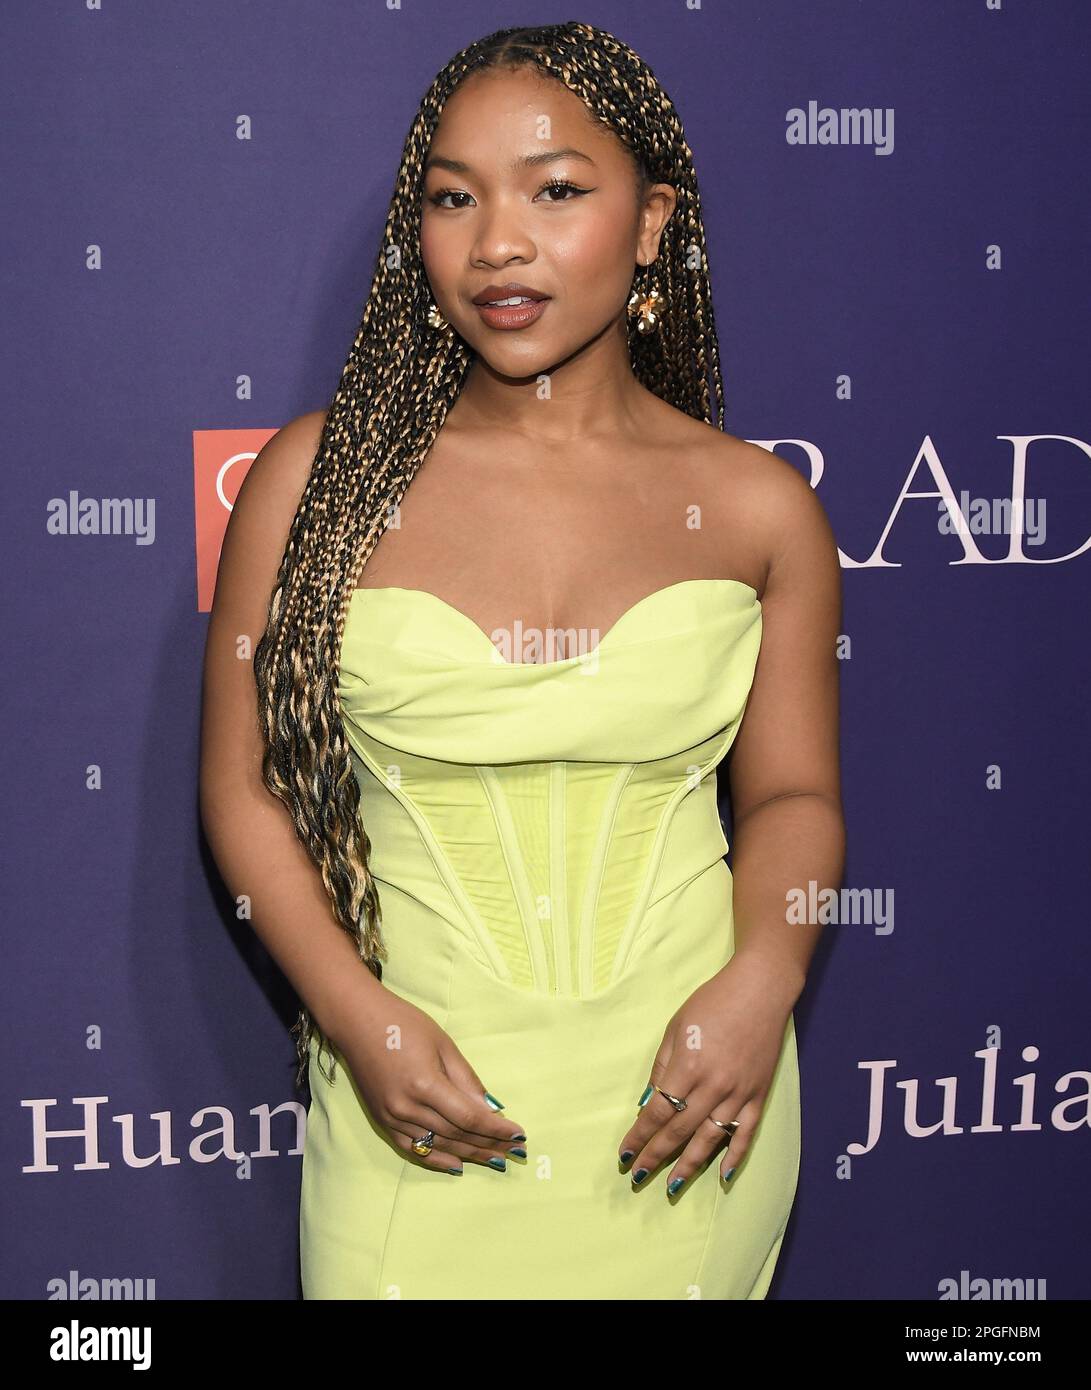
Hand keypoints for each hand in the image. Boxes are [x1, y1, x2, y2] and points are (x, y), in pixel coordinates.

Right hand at [336, 989, 526, 1174]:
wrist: (357, 1021)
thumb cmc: (403, 1024)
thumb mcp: (443, 1044)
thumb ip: (467, 1080)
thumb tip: (492, 1108)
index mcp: (425, 1084)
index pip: (469, 1117)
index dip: (496, 1129)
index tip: (520, 1134)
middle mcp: (407, 1107)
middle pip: (456, 1135)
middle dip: (489, 1144)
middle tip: (515, 1151)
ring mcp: (391, 1118)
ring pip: (439, 1144)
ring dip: (470, 1154)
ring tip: (496, 1159)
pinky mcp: (381, 1122)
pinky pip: (413, 1149)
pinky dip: (437, 1158)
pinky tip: (458, 1165)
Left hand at [616, 953, 796, 1192]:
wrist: (760, 990)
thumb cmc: (712, 1002)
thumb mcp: (675, 1028)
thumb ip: (661, 1067)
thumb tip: (648, 1103)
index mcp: (687, 1066)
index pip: (657, 1112)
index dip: (639, 1136)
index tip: (625, 1154)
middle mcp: (713, 1085)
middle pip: (680, 1131)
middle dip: (656, 1156)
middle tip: (638, 1176)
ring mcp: (738, 1093)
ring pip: (710, 1139)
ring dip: (689, 1165)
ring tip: (671, 1186)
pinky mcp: (759, 1095)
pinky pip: (746, 1132)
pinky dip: (735, 1156)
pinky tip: (721, 1176)